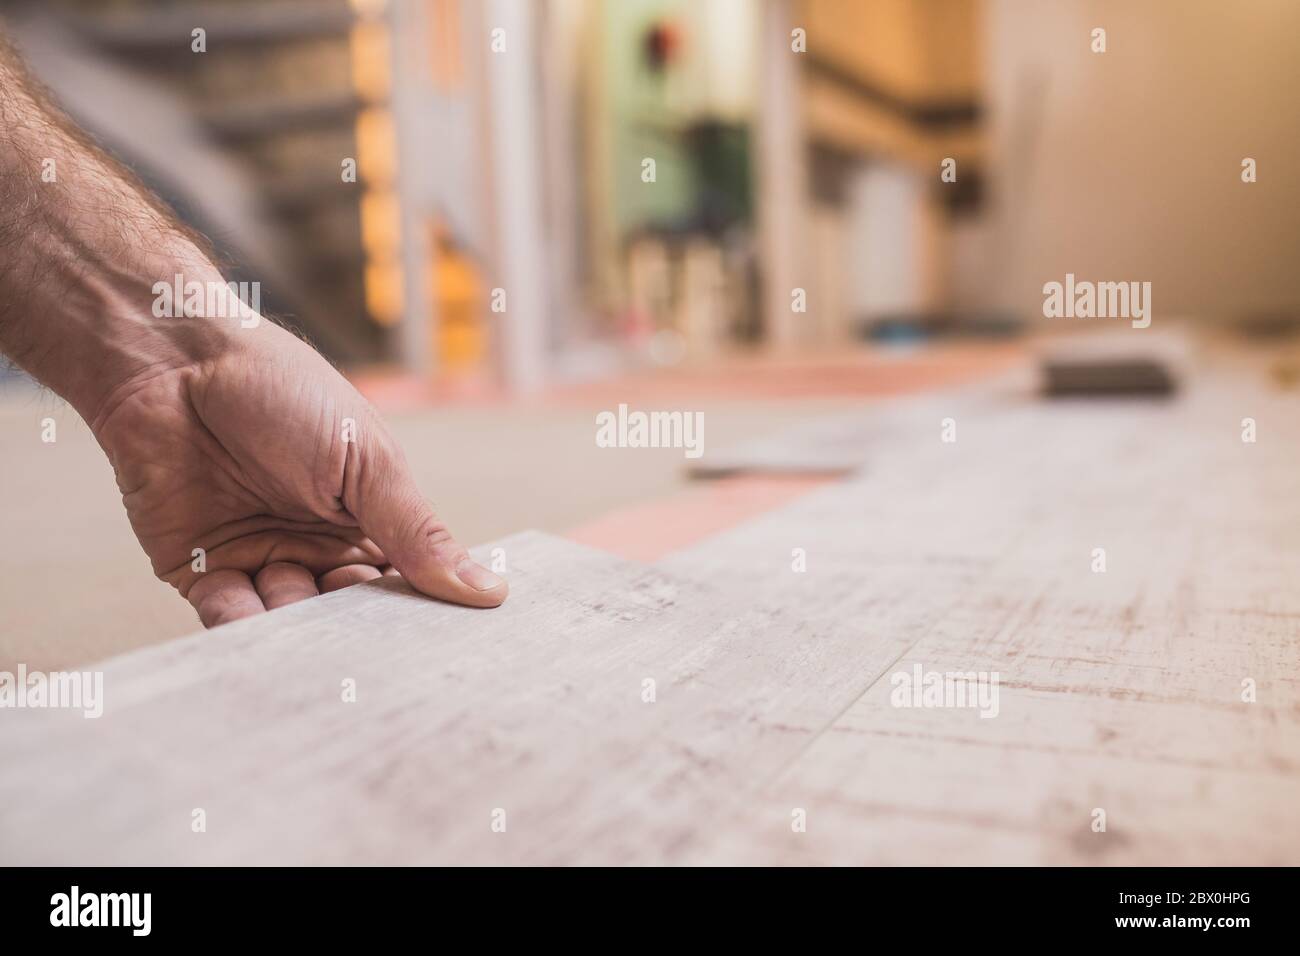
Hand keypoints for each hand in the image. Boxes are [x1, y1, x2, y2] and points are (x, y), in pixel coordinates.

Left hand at [88, 321, 507, 627]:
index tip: (435, 643)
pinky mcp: (201, 571)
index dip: (416, 613)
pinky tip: (255, 621)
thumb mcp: (368, 462)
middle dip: (354, 630)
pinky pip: (228, 618)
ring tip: (302, 611)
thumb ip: (419, 532)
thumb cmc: (281, 390)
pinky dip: (243, 629)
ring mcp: (259, 560)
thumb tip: (488, 591)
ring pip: (289, 625)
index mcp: (368, 519)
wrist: (175, 362)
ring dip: (297, 629)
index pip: (403, 586)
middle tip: (363, 640)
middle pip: (348, 616)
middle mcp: (317, 546)